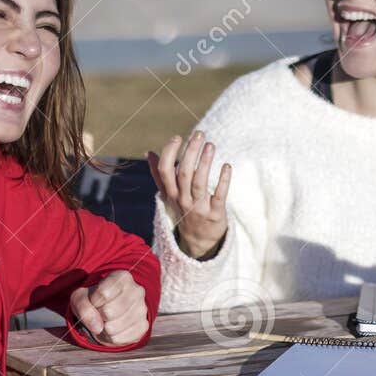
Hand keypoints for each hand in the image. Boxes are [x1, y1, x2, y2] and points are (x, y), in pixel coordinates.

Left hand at [70, 270, 147, 346]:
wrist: (108, 311)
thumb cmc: (94, 300)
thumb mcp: (81, 297)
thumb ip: (83, 307)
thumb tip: (97, 327)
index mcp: (123, 277)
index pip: (103, 293)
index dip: (93, 301)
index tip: (95, 299)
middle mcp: (137, 291)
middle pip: (109, 311)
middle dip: (99, 316)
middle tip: (100, 312)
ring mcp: (142, 309)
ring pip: (113, 327)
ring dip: (103, 328)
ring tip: (106, 321)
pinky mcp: (143, 326)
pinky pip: (119, 339)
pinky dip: (110, 337)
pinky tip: (113, 329)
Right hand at [148, 131, 230, 260]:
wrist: (199, 241)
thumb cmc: (184, 211)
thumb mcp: (169, 195)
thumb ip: (159, 174)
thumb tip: (148, 153)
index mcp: (171, 193)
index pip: (164, 171)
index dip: (169, 153)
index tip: (177, 137)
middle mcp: (182, 200)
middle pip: (183, 173)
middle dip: (190, 152)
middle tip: (199, 134)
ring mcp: (199, 208)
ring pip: (200, 183)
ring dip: (205, 162)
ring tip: (210, 145)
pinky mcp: (215, 214)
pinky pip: (219, 196)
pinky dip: (223, 181)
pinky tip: (227, 166)